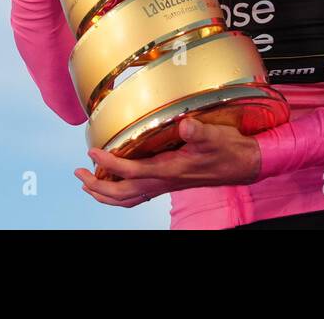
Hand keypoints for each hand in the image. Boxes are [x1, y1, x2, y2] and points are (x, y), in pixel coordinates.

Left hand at [73, 117, 261, 207]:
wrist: (244, 164)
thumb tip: (185, 125)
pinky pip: (138, 196)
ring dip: (105, 194)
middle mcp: (164, 181)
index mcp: (170, 170)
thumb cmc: (229, 149)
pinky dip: (121, 195)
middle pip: (122, 193)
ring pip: (128, 199)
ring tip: (87, 184)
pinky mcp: (169, 183)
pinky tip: (116, 185)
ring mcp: (166, 185)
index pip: (132, 171)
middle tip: (78, 173)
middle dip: (97, 186)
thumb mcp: (215, 136)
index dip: (109, 162)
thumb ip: (198, 132)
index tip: (92, 151)